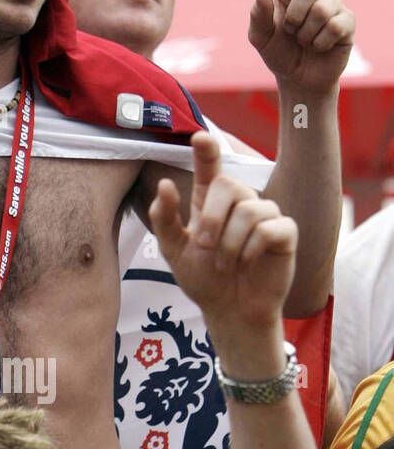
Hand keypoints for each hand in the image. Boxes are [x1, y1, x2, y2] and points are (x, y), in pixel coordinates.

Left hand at [150, 133, 296, 341]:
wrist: (230, 311)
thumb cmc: (204, 280)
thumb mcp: (175, 251)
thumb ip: (165, 219)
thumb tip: (164, 184)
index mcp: (211, 202)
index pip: (210, 168)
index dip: (207, 150)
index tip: (200, 137)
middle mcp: (239, 203)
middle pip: (229, 184)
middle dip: (212, 217)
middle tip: (203, 246)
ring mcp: (264, 215)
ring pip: (250, 209)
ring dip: (230, 243)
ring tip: (225, 264)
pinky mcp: (284, 233)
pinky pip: (269, 228)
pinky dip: (251, 250)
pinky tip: (247, 265)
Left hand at [248, 0, 354, 92]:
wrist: (298, 80)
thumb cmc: (279, 54)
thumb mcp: (261, 39)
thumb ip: (258, 16)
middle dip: (295, 16)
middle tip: (291, 32)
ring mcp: (333, 6)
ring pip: (322, 9)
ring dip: (307, 33)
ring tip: (304, 41)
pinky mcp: (347, 22)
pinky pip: (335, 26)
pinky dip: (321, 42)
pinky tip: (319, 47)